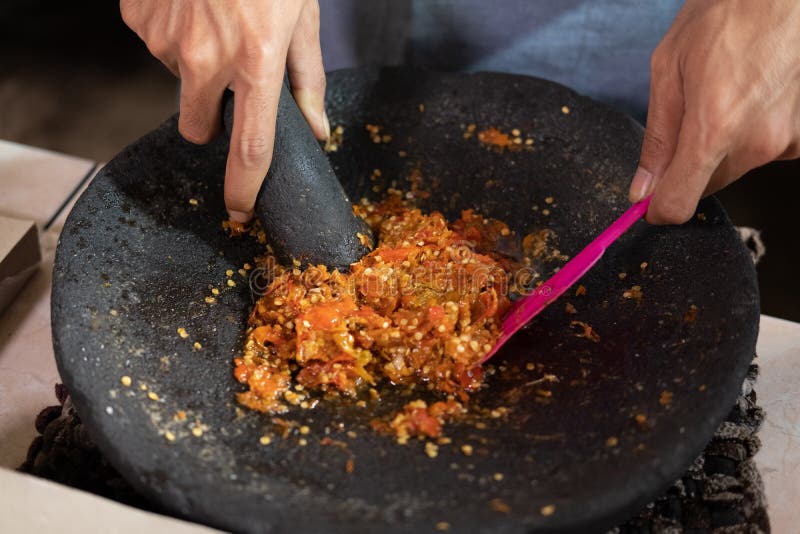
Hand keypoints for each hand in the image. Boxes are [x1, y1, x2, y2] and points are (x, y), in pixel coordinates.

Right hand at [120, 0, 328, 221]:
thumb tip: (317, 132)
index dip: (245, 188)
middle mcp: (206, 59)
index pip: (250, 148)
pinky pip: (155, 45)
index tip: (241, 212)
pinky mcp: (139, 18)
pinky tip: (192, 8)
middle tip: (230, 83)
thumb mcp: (302, 19)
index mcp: (257, 63)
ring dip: (195, 68)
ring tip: (215, 25)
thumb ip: (308, 81)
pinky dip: (174, 37)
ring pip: (176, 83)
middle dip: (212, 119)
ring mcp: (166, 39)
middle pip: (198, 129)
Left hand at [629, 0, 799, 223]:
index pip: (679, 203)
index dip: (658, 207)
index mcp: (714, 129)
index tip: (649, 199)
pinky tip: (753, 94)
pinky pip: (766, 149)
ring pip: (736, 167)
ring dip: (722, 145)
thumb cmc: (726, 14)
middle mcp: (756, 143)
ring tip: (725, 92)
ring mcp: (787, 139)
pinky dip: (752, 132)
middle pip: (706, 184)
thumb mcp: (669, 69)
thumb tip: (642, 189)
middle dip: (689, 164)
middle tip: (690, 113)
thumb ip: (657, 138)